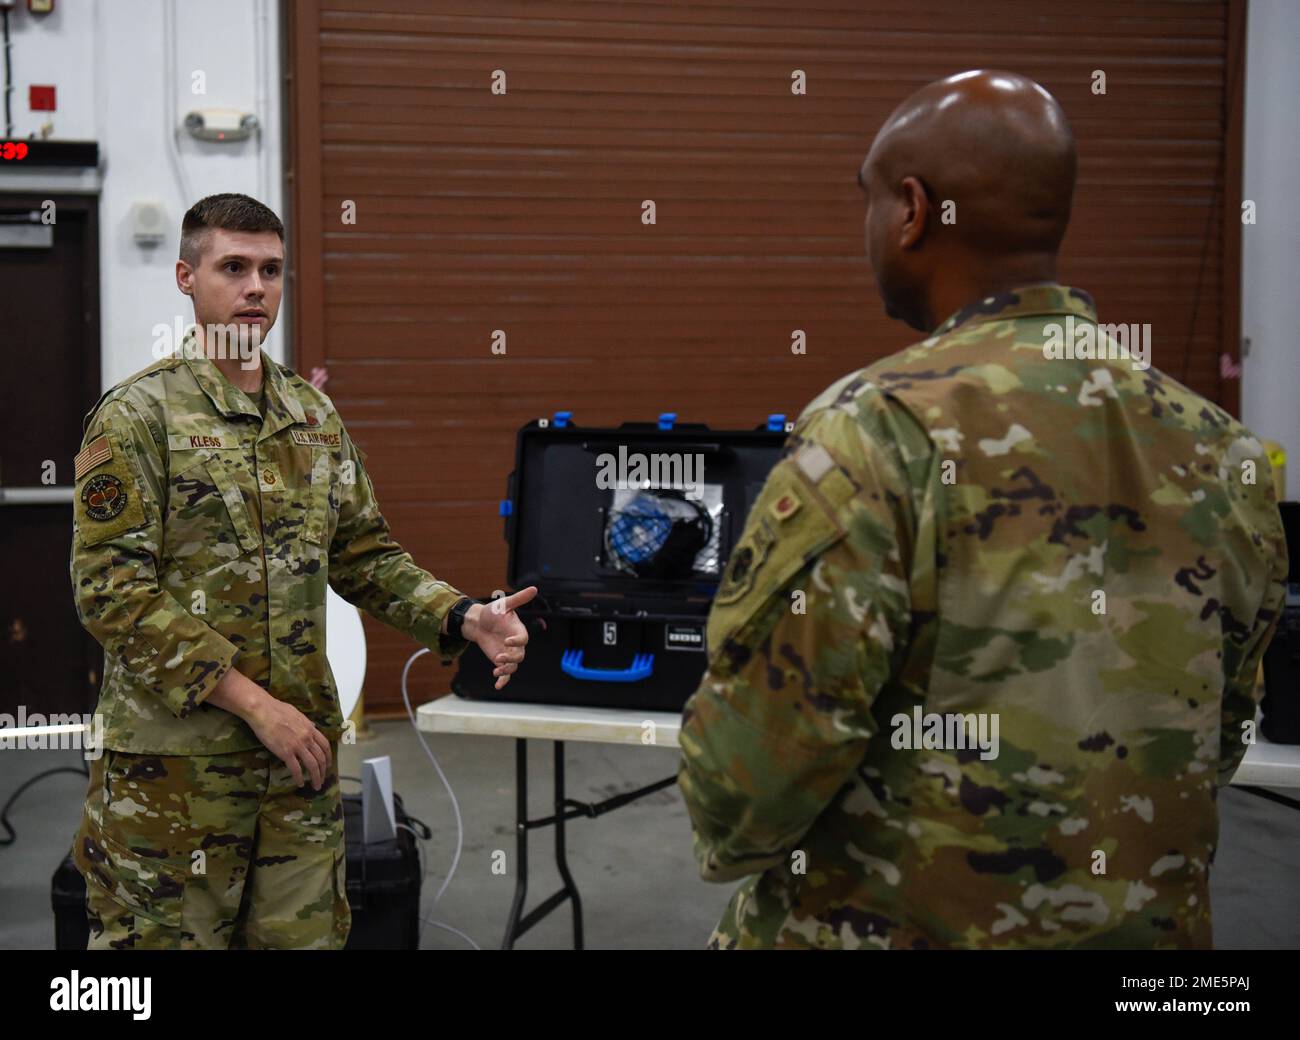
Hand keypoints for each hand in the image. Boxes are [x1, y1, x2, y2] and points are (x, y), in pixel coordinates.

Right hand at [208, 669, 329, 787]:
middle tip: (322, 780)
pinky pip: (296, 768)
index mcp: (310, 728)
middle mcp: (307, 738)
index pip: (325, 745)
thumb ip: (305, 723)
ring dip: (316, 777)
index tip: (327, 765)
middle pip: (321, 757)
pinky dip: (299, 778)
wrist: (263, 710)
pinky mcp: (286, 752)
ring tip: (315, 785)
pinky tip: (300, 783)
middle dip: (323, 771)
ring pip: (312, 765)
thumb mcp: (297, 714)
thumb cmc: (277, 709)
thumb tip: (311, 727)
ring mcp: (297, 745)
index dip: (328, 757)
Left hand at [464, 586, 537, 689]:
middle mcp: (516, 644)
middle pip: (520, 656)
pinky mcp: (501, 661)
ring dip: (506, 670)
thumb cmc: (493, 612)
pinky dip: (503, 680)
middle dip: (510, 658)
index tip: (506, 641)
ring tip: (495, 670)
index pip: (523, 639)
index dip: (517, 641)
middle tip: (498, 657)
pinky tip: (497, 686)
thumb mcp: (504, 604)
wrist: (478, 623)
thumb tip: (535, 588)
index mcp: (518, 631)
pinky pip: (506, 674)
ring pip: (513, 667)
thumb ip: (519, 599)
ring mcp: (509, 654)